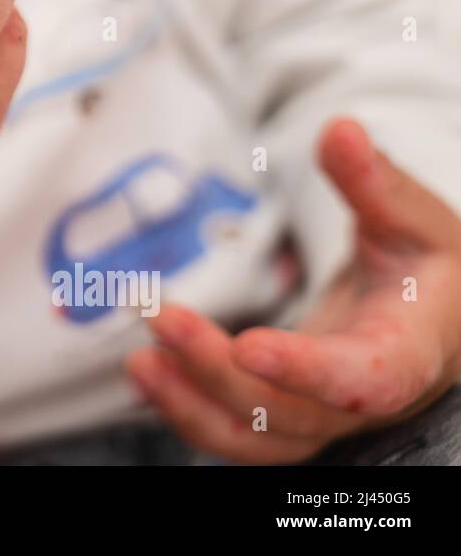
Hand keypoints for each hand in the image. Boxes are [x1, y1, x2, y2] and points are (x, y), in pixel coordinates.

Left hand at [126, 117, 460, 462]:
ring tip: (140, 364)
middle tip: (160, 318)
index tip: (250, 346)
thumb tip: (341, 130)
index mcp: (405, 351)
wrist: (433, 317)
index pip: (362, 379)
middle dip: (217, 371)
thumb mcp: (414, 219)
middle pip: (288, 413)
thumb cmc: (427, 268)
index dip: (307, 372)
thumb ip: (375, 180)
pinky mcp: (286, 416)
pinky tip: (150, 375)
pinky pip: (238, 433)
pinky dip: (189, 412)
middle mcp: (362, 400)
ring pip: (257, 441)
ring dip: (191, 408)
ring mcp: (321, 416)